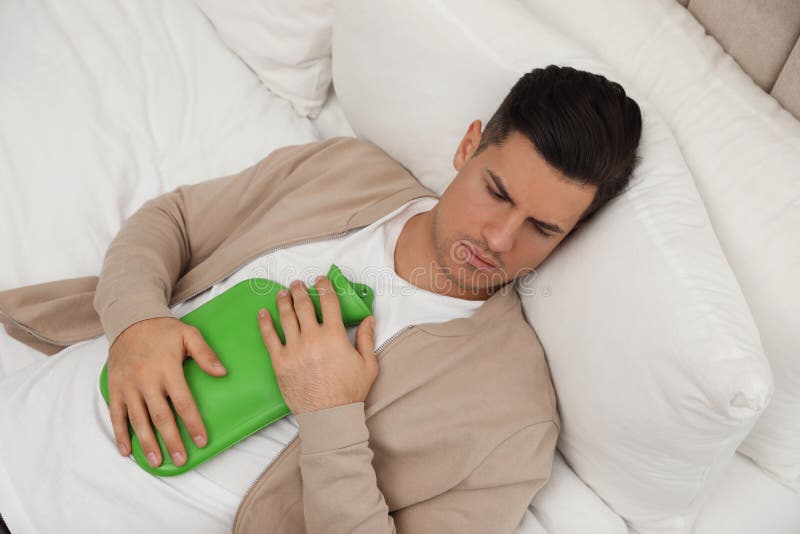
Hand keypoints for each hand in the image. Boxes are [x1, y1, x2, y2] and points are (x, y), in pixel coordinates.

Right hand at [106, 316, 227, 466]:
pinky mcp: (115, 388)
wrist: (130, 320)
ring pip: (138, 420)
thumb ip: (206, 354)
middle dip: (171, 440)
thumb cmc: (163, 330)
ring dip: (147, 443)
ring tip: (156, 461)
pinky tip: (127, 451)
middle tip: (180, 459)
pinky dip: (120, 434)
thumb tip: (222, 373)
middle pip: (161, 417)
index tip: (201, 441)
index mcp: (168, 369)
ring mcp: (129, 386)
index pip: (183, 403)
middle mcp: (147, 381)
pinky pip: (116, 415)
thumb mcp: (189, 335)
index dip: (192, 424)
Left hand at [257, 275, 377, 413]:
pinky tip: (262, 313)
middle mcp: (312, 338)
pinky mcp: (280, 362)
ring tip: (283, 293)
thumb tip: (369, 319)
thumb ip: (366, 338)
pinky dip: (265, 323)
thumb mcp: (368, 364)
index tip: (321, 280)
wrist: (329, 415)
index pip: (329, 302)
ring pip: (286, 317)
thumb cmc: (349, 392)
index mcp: (334, 336)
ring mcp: (294, 349)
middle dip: (300, 291)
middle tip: (297, 284)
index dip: (325, 287)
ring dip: (284, 301)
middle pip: (304, 305)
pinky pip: (269, 337)